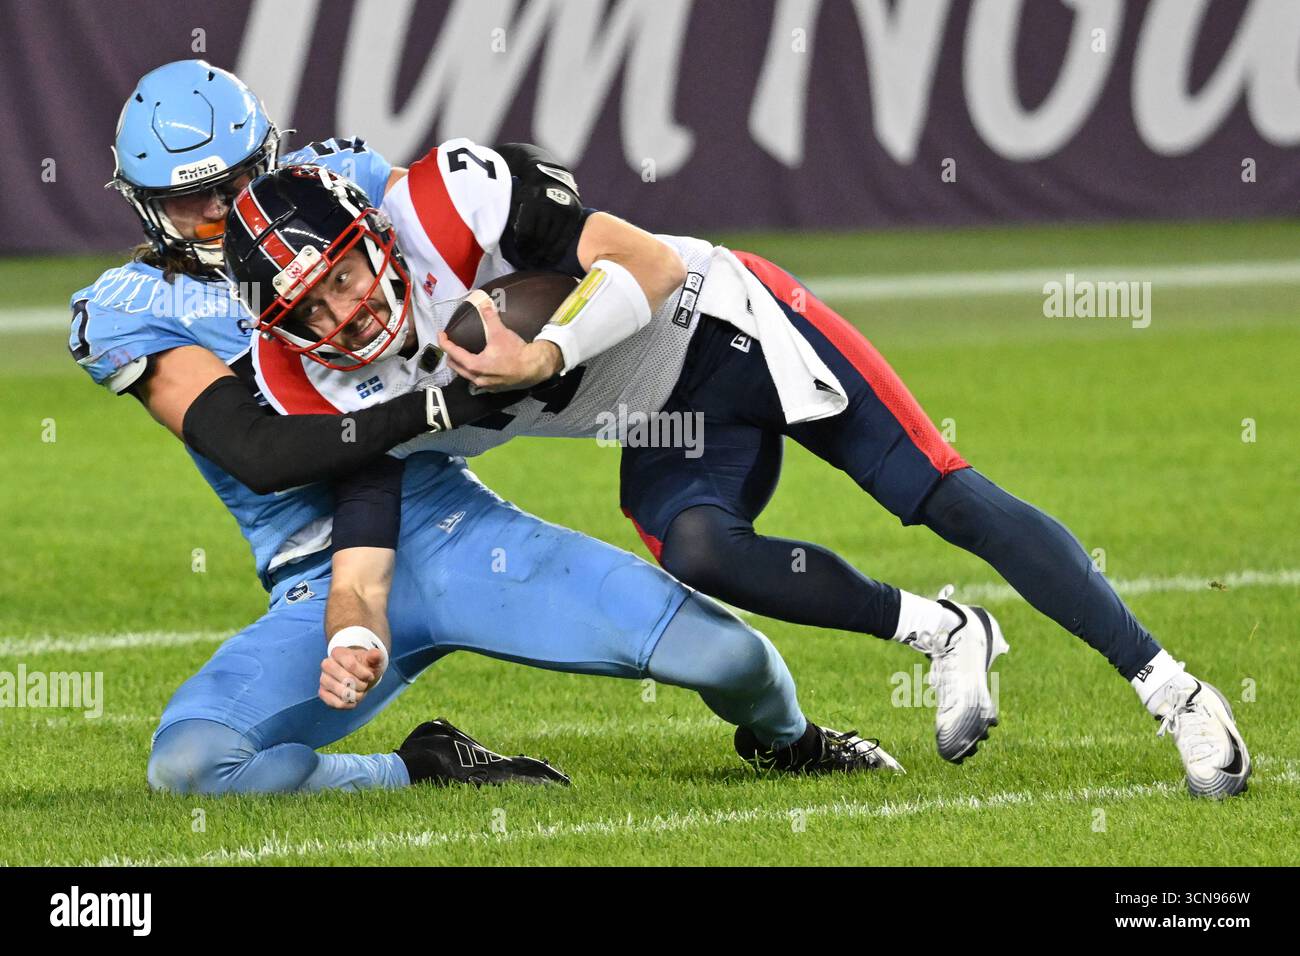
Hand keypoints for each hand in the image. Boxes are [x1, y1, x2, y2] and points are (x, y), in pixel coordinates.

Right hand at [319, 645, 385, 709]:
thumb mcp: (372, 659)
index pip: (351, 664)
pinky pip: (336, 703)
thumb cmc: (364, 665)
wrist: (358, 674)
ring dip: (356, 695)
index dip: (364, 674)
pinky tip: (354, 700)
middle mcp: (327, 664)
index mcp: (338, 652)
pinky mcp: (322, 692)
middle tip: (365, 685)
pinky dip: (348, 704)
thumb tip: (375, 654)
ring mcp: (323, 679)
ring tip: (360, 692)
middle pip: (346, 679)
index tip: (371, 676)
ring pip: (341, 692)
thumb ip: (375, 656)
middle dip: (360, 685)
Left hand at [437, 290, 562, 391]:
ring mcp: (484, 386)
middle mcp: (476, 378)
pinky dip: (472, 371)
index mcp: (474, 365)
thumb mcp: (500, 332)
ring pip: (465, 375)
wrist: (534, 368)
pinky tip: (477, 364)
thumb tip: (484, 303)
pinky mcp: (493, 388)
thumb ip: (490, 317)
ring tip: (461, 354)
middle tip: (450, 344)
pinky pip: (476, 380)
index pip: (452, 353)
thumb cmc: (516, 352)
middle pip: (455, 366)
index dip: (444, 342)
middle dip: (450, 354)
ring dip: (460, 364)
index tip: (441, 334)